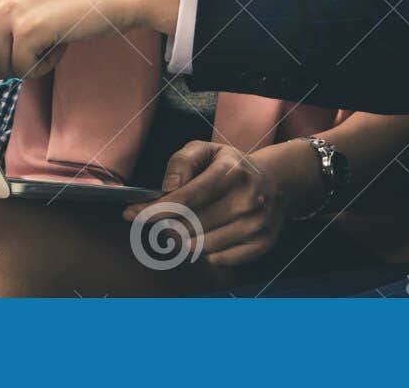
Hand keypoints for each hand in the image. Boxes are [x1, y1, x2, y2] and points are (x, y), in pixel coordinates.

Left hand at [122, 138, 325, 266]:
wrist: (278, 183)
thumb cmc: (232, 166)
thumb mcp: (207, 150)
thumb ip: (182, 160)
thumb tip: (167, 187)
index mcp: (231, 173)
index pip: (185, 199)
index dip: (155, 209)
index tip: (131, 214)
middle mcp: (247, 200)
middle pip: (190, 225)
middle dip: (165, 225)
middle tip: (157, 220)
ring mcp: (256, 225)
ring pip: (202, 245)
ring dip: (181, 240)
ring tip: (178, 228)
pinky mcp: (262, 244)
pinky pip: (219, 258)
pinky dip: (203, 251)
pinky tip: (202, 237)